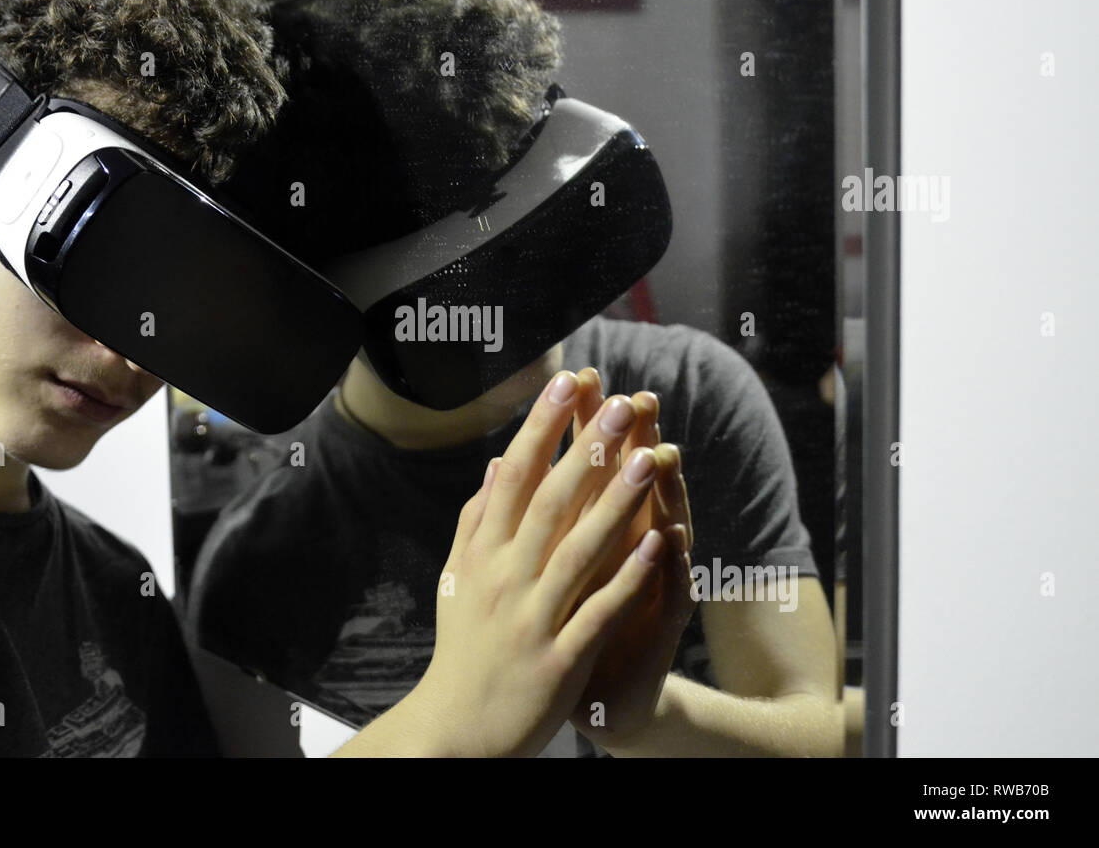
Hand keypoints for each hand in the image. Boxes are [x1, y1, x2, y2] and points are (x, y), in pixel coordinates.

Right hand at [406, 369, 673, 756]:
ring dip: (616, 501)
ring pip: (577, 550)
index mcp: (480, 555)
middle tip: (622, 403)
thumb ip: (475, 522)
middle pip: (549, 502)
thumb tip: (494, 465)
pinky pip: (598, 611)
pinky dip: (627, 576)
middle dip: (588, 450)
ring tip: (651, 458)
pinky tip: (657, 543)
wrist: (455, 731)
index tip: (567, 381)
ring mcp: (530, 619)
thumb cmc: (462, 650)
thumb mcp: (457, 580)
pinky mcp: (557, 659)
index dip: (541, 427)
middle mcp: (502, 579)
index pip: (513, 476)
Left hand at [565, 368, 697, 748]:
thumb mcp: (543, 568)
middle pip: (631, 484)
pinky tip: (670, 539)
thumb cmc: (566, 627)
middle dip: (630, 442)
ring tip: (659, 455)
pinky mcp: (661, 624)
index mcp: (592, 530)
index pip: (590, 466)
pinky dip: (667, 566)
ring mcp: (650, 581)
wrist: (599, 699)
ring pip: (661, 527)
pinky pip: (668, 590)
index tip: (577, 376)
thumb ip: (530, 517)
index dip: (583, 424)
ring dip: (659, 493)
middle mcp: (628, 545)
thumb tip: (500, 464)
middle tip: (634, 399)